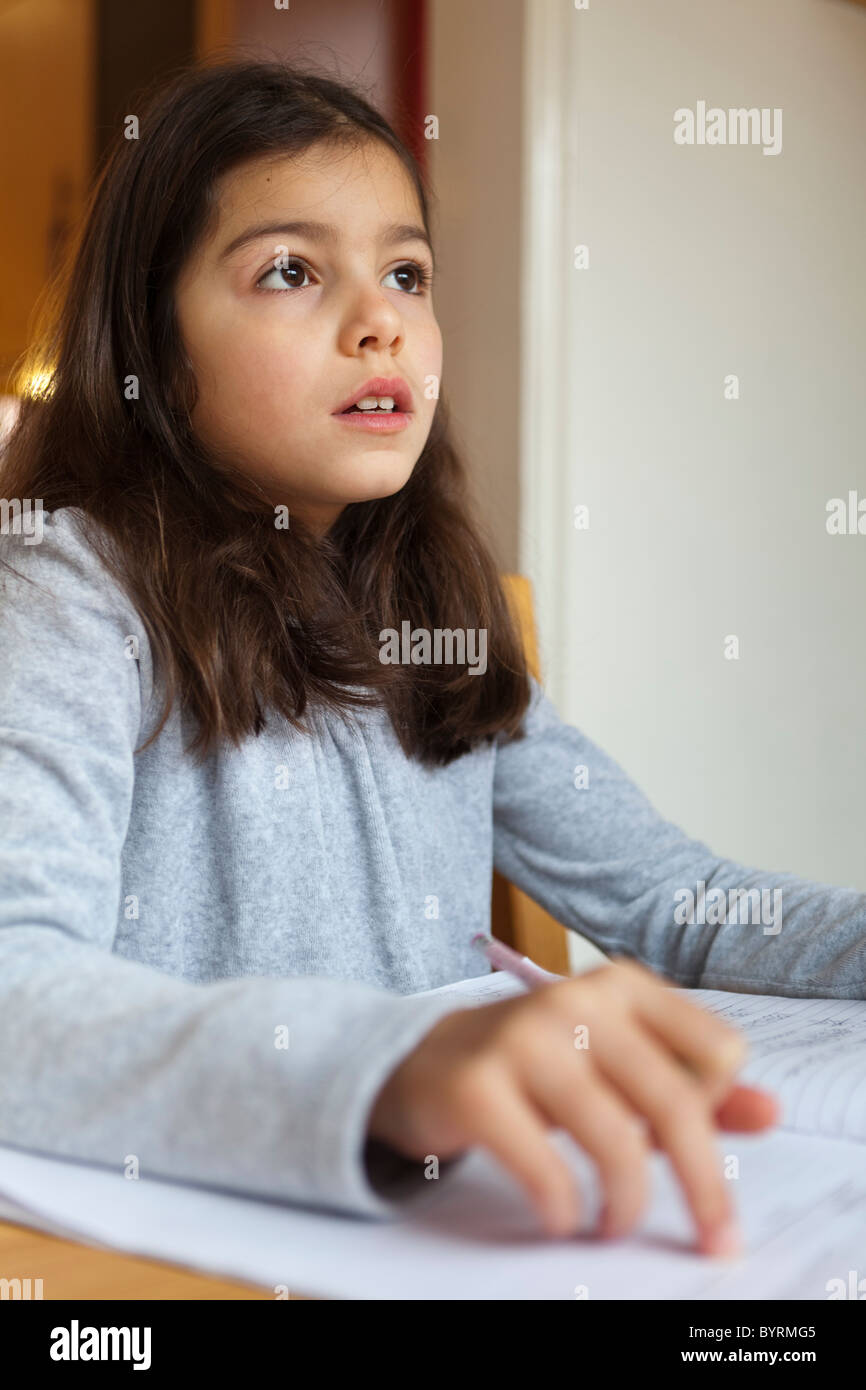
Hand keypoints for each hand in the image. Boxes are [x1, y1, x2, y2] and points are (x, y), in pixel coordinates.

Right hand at [368, 957, 779, 1252]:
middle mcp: (575, 998)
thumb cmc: (535, 1066)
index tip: (694, 1148)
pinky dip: (563, 1207)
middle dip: (704, 1185)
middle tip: (712, 1235)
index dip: (716, 1111)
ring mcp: (522, 1037)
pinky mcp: (476, 1084)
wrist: (421, 1060)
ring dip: (627, 1203)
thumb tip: (770, 1111)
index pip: (717, 1051)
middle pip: (675, 1101)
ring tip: (614, 1223)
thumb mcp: (615, 1065)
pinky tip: (561, 1215)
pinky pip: (545, 1166)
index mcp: (621, 985)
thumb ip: (691, 1085)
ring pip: (616, 1138)